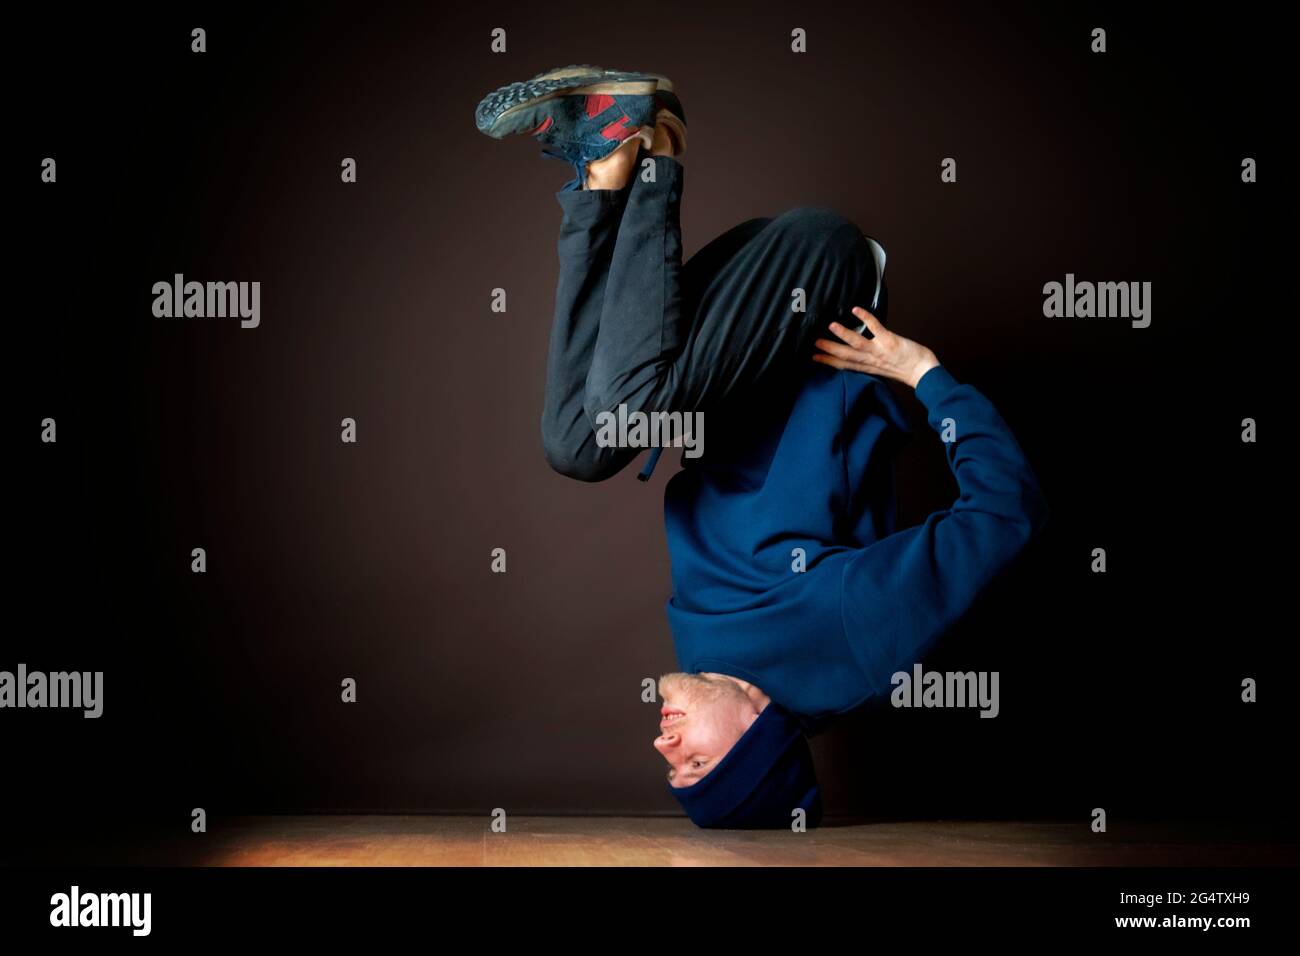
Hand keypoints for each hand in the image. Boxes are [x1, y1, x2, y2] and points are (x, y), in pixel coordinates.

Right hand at [812, 307, 939, 388]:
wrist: (923, 372)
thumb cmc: (904, 369)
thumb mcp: (881, 370)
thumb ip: (868, 362)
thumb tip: (856, 354)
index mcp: (867, 367)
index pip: (843, 364)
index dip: (827, 361)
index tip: (813, 357)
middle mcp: (870, 360)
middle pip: (846, 355)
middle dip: (829, 349)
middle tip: (813, 343)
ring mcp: (880, 351)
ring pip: (857, 343)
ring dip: (843, 334)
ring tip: (830, 326)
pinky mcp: (890, 342)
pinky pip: (876, 328)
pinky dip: (865, 318)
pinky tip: (855, 310)